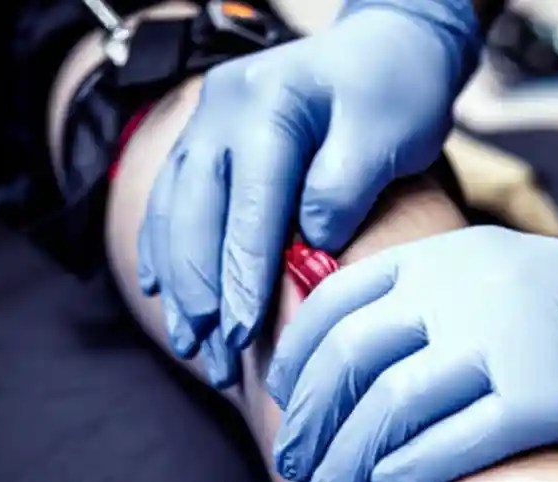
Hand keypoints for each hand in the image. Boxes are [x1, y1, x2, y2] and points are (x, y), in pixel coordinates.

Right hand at [138, 0, 479, 385]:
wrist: (385, 47)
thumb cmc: (394, 93)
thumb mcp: (387, 133)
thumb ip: (344, 186)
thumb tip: (309, 243)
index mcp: (268, 103)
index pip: (249, 202)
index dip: (242, 273)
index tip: (239, 332)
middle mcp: (221, 111)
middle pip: (196, 213)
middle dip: (200, 293)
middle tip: (210, 358)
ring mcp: (206, 125)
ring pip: (173, 212)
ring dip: (178, 284)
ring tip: (190, 345)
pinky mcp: (204, 142)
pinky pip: (169, 202)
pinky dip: (165, 251)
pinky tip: (164, 294)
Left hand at [266, 227, 557, 481]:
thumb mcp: (514, 278)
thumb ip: (440, 295)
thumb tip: (350, 351)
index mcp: (459, 254)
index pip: (340, 297)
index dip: (297, 357)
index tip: (285, 402)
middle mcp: (477, 286)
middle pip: (356, 355)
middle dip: (311, 419)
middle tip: (296, 465)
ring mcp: (515, 338)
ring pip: (394, 404)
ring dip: (348, 458)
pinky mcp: (553, 397)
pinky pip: (456, 440)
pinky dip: (411, 468)